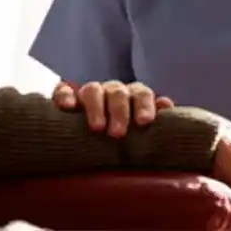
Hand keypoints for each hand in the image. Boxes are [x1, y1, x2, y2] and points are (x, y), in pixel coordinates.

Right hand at [52, 79, 174, 137]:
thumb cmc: (123, 138)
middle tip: (118, 133)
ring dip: (96, 106)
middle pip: (118, 92)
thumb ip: (152, 120)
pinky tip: (67, 107)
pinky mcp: (66, 96)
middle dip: (119, 111)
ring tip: (97, 127)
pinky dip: (65, 96)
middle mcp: (112, 92)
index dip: (144, 105)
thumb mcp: (140, 133)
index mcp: (133, 97)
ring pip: (93, 89)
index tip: (144, 121)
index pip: (141, 94)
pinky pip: (64, 90)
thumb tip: (166, 105)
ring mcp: (88, 93)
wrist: (88, 140)